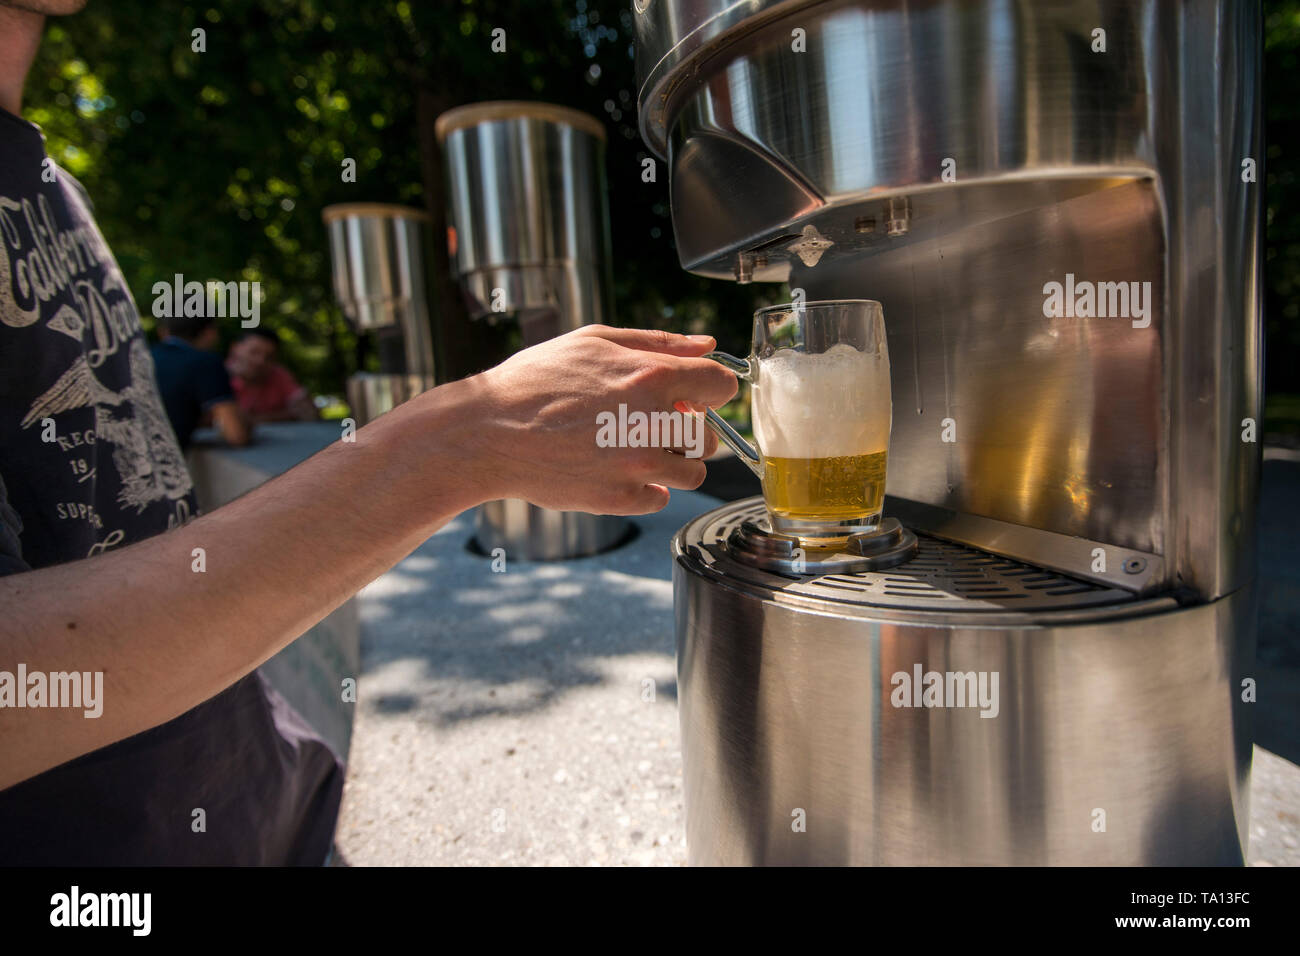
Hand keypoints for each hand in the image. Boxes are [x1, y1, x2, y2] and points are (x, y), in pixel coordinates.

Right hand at [465, 325, 735, 514]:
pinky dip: (645, 488)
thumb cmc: (536, 380)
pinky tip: (615, 469)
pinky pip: (660, 499)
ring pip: (692, 473)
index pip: (721, 386)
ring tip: (632, 448)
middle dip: (687, 430)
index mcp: (652, 377)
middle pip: (709, 437)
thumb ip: (657, 342)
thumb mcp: (595, 341)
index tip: (690, 396)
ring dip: (671, 461)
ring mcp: (638, 466)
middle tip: (650, 424)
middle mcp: (654, 424)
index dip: (709, 390)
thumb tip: (706, 344)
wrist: (489, 431)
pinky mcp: (619, 499)